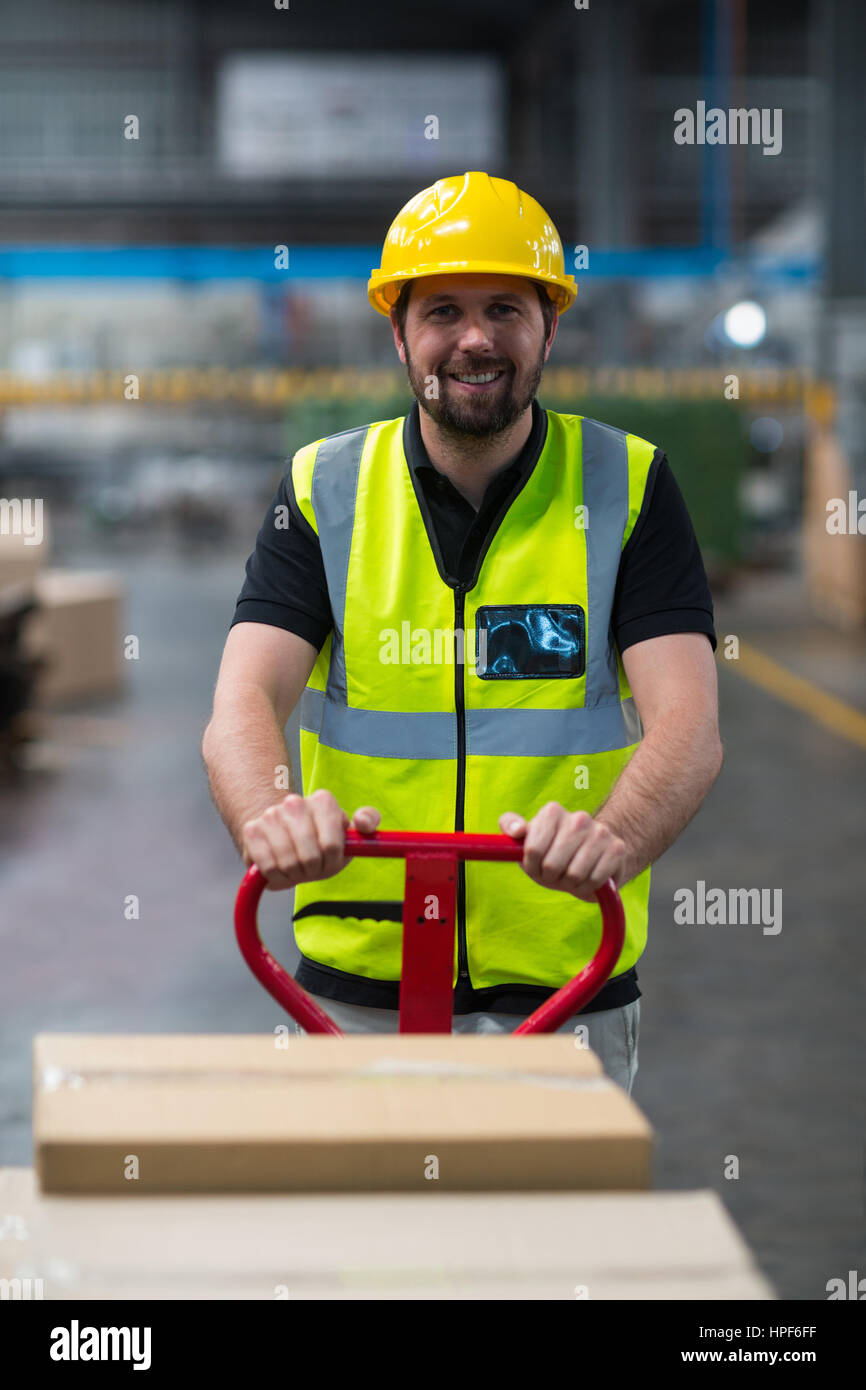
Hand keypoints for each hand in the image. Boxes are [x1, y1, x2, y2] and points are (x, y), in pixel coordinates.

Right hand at [242, 790, 379, 890]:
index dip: (332, 861)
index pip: (332, 845)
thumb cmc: (319, 839)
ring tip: (295, 867)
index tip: (329, 860)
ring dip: (294, 874)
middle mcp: (295, 802)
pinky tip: (279, 868)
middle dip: (313, 870)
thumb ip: (367, 822)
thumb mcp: (347, 834)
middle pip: (310, 856)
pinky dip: (276, 876)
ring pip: (288, 863)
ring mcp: (271, 814)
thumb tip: (364, 823)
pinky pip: (268, 866)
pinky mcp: (251, 830)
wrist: (281, 837)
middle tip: (311, 867)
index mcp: (323, 801)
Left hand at [499, 802, 627, 902]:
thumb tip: (517, 830)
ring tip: (572, 876)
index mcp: (552, 812)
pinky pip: (595, 880)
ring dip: (570, 884)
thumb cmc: (553, 851)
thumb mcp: (528, 840)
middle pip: (552, 864)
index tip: (537, 865)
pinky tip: (588, 879)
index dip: (532, 866)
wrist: (594, 855)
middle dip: (551, 877)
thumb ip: (511, 826)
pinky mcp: (617, 848)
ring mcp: (600, 831)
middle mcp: (578, 817)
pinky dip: (588, 887)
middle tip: (556, 873)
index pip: (533, 849)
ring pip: (574, 874)